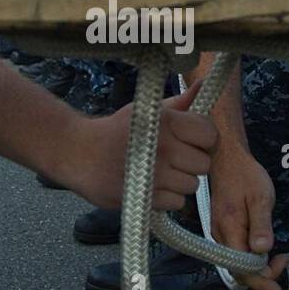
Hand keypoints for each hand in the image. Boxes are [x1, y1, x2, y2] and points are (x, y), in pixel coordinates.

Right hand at [71, 81, 216, 210]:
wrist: (78, 152)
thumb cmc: (115, 130)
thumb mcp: (146, 110)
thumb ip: (178, 103)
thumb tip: (201, 86)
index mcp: (168, 122)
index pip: (210, 135)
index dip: (204, 140)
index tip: (192, 142)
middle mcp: (165, 147)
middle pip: (204, 164)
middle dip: (192, 162)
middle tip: (174, 159)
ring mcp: (156, 174)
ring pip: (192, 185)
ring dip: (180, 182)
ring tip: (162, 174)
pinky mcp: (147, 197)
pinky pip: (177, 202)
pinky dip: (168, 198)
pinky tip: (154, 187)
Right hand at [208, 144, 288, 289]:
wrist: (226, 159)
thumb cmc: (245, 175)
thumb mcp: (260, 197)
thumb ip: (261, 225)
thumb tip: (263, 251)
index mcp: (230, 229)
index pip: (242, 269)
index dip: (262, 279)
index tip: (282, 273)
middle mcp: (220, 236)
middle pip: (238, 271)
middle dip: (262, 275)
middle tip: (284, 261)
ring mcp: (219, 233)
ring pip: (236, 263)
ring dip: (257, 266)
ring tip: (278, 256)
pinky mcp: (222, 229)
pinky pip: (234, 252)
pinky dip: (250, 257)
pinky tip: (263, 248)